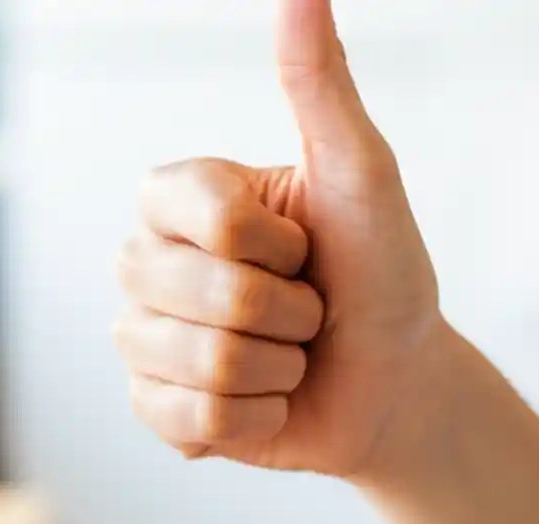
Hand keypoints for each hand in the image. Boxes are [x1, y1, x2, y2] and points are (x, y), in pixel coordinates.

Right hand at [114, 0, 443, 482]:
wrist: (393, 382)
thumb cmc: (379, 275)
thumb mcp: (361, 176)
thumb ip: (320, 86)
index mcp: (182, 198)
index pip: (206, 215)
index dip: (277, 244)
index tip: (304, 247)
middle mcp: (147, 262)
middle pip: (205, 295)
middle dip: (289, 313)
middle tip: (308, 311)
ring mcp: (144, 338)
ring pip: (199, 364)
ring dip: (277, 369)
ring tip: (289, 356)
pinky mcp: (155, 409)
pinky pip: (192, 422)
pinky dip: (257, 420)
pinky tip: (267, 401)